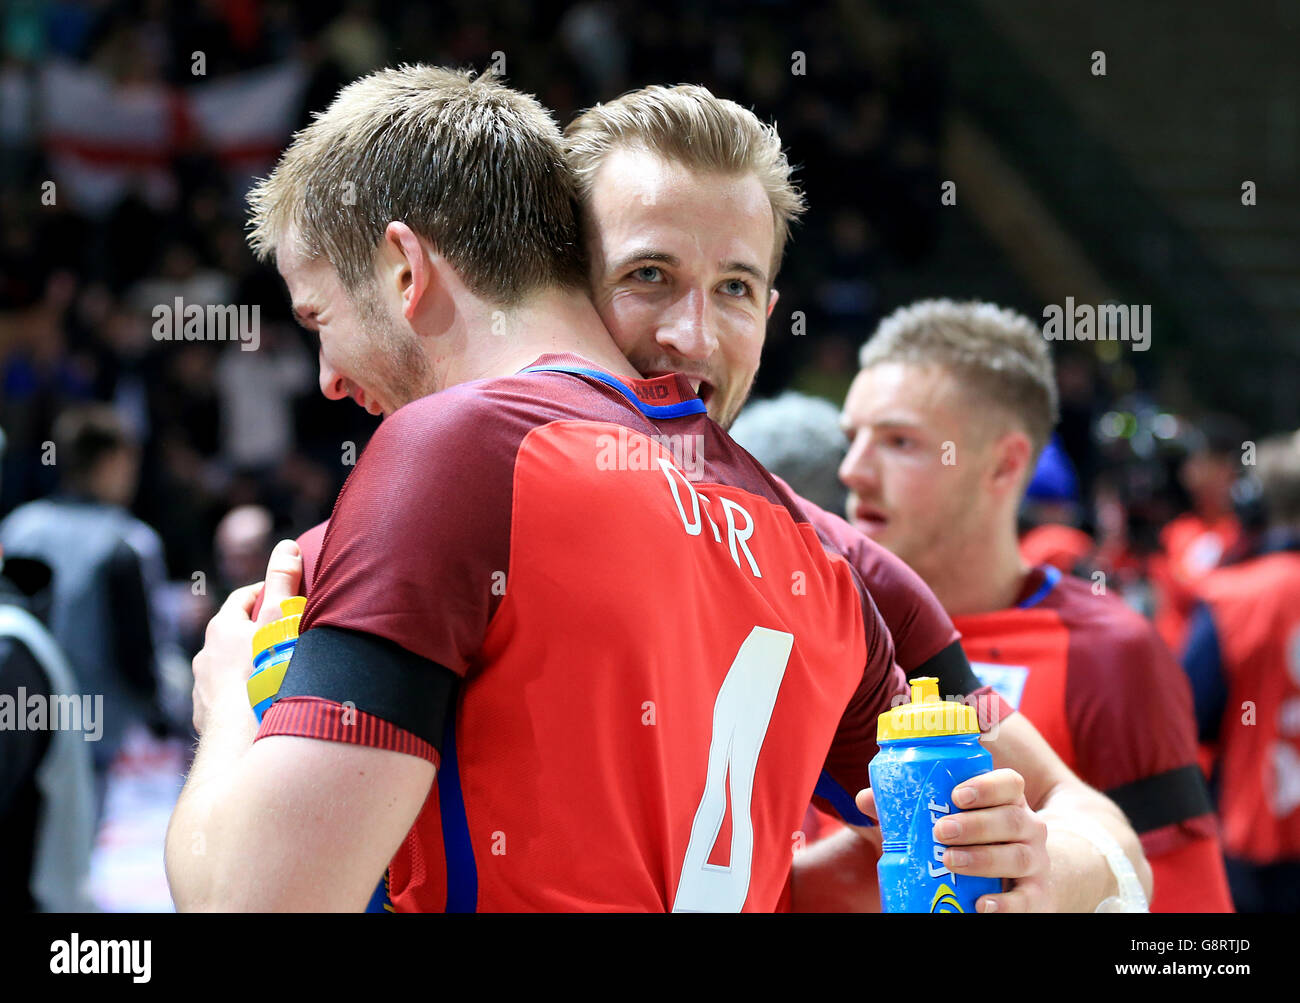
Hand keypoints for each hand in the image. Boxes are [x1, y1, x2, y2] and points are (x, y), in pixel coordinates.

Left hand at [191, 540, 301, 734]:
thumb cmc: (265, 673)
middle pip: (235, 634)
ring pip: (228, 668)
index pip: (244, 598)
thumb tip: (285, 546)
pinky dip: (243, 694)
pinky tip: (263, 703)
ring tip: (277, 673)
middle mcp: (205, 655)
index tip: (288, 596)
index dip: (267, 593)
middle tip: (289, 635)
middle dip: (259, 632)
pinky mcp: (206, 716)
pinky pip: (226, 698)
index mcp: (222, 628)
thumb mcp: (280, 620)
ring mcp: (202, 688)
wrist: (243, 736)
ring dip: (249, 665)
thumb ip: (283, 582)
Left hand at [856, 767, 1052, 912]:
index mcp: (1008, 802)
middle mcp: (1028, 828)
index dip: (987, 785)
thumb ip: (910, 809)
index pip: (1009, 783)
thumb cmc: (973, 842)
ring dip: (983, 859)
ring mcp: (1036, 862)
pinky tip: (981, 905)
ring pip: (1017, 857)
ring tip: (950, 861)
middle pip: (1011, 820)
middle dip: (975, 825)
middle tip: (941, 830)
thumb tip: (866, 799)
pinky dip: (1005, 904)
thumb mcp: (948, 821)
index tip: (957, 794)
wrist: (1018, 880)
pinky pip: (1026, 900)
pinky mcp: (1036, 895)